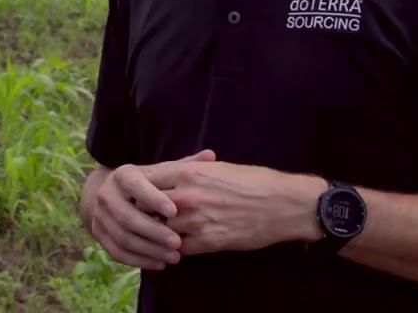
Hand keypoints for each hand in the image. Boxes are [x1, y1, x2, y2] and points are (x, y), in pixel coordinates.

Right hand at [89, 149, 217, 269]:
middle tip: (177, 242)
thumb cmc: (147, 183)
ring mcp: (100, 216)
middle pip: (127, 217)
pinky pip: (118, 252)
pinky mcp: (99, 235)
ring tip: (174, 257)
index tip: (174, 211)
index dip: (153, 199)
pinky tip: (160, 264)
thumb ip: (184, 166)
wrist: (113, 195)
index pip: (135, 186)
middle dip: (153, 231)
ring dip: (149, 250)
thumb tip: (211, 154)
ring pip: (123, 238)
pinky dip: (139, 260)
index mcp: (123, 175)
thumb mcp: (161, 172)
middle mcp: (106, 195)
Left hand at [142, 159, 323, 255]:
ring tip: (159, 231)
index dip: (137, 187)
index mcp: (189, 172)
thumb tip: (168, 174)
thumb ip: (190, 170)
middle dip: (142, 210)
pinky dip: (176, 248)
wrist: (283, 204)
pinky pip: (179, 248)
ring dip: (158, 231)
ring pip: (160, 229)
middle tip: (141, 214)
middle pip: (146, 206)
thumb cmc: (253, 181)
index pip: (145, 179)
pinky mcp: (208, 242)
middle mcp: (188, 195)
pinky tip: (178, 245)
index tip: (134, 192)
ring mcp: (197, 220)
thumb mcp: (218, 168)